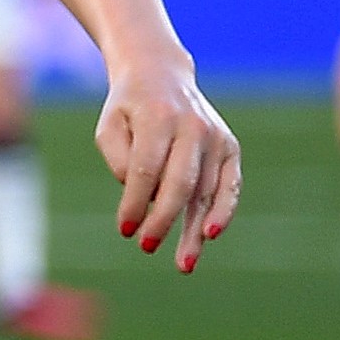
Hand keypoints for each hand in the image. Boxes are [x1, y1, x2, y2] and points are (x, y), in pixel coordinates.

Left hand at [93, 54, 240, 271]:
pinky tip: (211, 234)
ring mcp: (215, 137)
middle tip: (146, 247)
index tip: (124, 229)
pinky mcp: (229, 147)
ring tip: (184, 264)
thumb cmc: (128, 109)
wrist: (161, 76)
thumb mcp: (109, 126)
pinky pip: (230, 184)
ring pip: (207, 190)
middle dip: (164, 220)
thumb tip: (137, 193)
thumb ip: (119, 159)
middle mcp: (193, 128)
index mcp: (158, 119)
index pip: (146, 169)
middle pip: (179, 183)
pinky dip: (223, 210)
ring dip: (195, 229)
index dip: (135, 203)